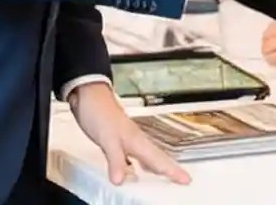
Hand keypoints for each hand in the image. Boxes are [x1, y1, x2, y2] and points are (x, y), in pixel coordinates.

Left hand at [69, 82, 189, 185]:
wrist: (88, 96)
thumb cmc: (99, 112)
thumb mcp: (107, 139)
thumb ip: (116, 160)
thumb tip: (120, 180)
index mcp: (137, 140)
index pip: (159, 160)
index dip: (173, 171)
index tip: (186, 179)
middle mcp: (136, 140)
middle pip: (158, 158)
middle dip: (171, 170)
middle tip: (183, 179)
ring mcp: (128, 139)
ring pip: (147, 157)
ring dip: (157, 168)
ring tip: (166, 177)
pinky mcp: (118, 140)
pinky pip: (135, 156)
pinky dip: (139, 164)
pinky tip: (135, 168)